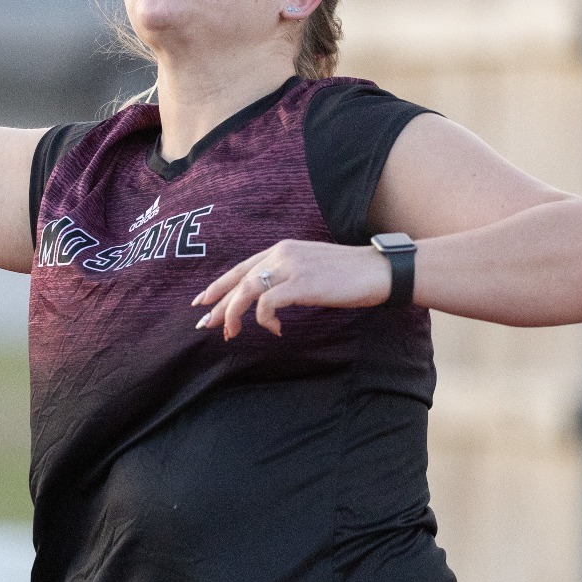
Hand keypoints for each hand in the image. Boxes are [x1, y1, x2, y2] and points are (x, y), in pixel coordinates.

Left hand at [192, 238, 393, 337]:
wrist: (377, 270)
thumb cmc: (350, 274)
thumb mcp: (311, 267)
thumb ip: (289, 274)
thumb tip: (271, 295)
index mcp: (283, 249)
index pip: (242, 267)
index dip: (220, 285)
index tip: (203, 301)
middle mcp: (282, 253)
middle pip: (238, 279)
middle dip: (218, 304)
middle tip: (204, 324)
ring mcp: (291, 267)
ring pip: (246, 291)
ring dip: (233, 314)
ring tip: (232, 332)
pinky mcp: (301, 284)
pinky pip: (267, 305)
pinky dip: (265, 320)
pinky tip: (276, 330)